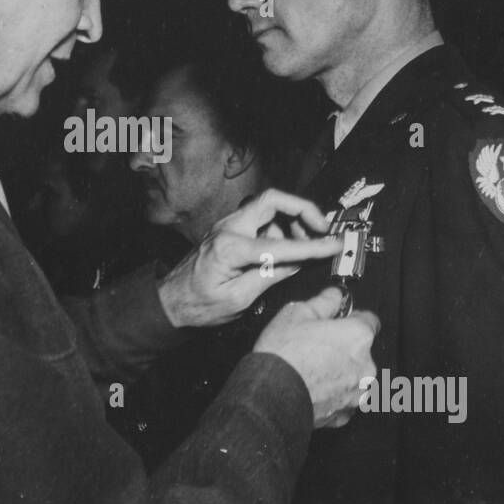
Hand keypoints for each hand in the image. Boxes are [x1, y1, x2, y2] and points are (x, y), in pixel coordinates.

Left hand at [156, 189, 341, 327]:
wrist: (169, 301)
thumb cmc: (198, 304)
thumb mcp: (238, 299)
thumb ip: (270, 276)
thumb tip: (298, 262)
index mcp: (231, 247)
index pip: (282, 243)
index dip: (313, 245)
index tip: (334, 244)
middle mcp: (228, 228)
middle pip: (272, 199)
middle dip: (302, 209)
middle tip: (322, 227)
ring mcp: (227, 226)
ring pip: (267, 207)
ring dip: (290, 219)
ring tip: (304, 243)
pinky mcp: (228, 230)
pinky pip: (259, 219)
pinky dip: (277, 227)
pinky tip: (284, 248)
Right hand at [253, 286, 379, 428]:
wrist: (270, 396)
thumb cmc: (283, 355)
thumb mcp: (297, 313)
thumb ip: (324, 301)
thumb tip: (334, 296)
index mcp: (358, 336)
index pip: (369, 320)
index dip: (352, 318)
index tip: (340, 320)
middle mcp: (365, 366)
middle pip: (361, 351)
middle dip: (344, 348)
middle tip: (316, 346)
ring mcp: (356, 393)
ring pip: (353, 377)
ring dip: (340, 373)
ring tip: (311, 369)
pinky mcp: (344, 414)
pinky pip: (342, 399)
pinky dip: (332, 395)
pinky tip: (312, 388)